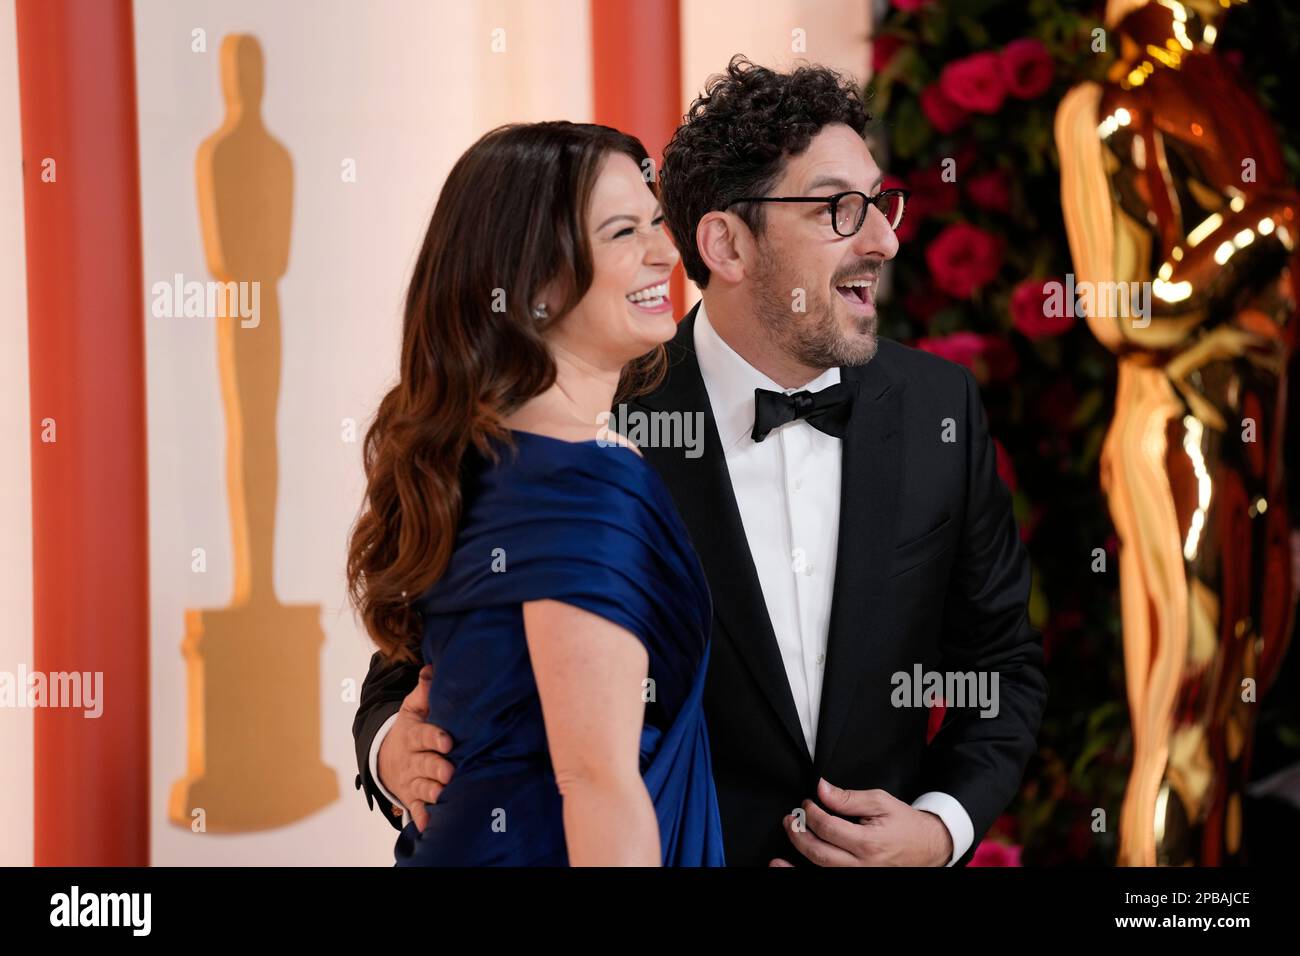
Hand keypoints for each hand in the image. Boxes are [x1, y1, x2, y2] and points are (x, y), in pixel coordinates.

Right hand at [376, 665, 455, 832]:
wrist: (386, 758)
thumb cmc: (410, 729)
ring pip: (422, 787)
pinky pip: (416, 808)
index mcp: (412, 734)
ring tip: (445, 794)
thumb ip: (423, 692)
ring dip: (433, 791)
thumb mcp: (411, 709)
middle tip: (449, 771)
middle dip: (436, 768)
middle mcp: (411, 759)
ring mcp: (411, 779)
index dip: (434, 737)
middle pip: (424, 764)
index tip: (447, 740)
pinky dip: (422, 816)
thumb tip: (431, 669)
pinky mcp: (412, 796)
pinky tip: (429, 823)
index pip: (423, 735)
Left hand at [769, 779, 952, 866]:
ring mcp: (860, 876)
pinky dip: (806, 874)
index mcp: (868, 843)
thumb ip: (848, 798)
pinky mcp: (858, 880)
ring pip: (821, 870)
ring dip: (796, 859)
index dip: (812, 813)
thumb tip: (822, 789)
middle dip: (799, 834)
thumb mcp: (880, 802)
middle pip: (819, 853)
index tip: (807, 803)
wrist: (928, 847)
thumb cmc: (905, 824)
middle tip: (791, 819)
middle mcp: (863, 866)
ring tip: (783, 847)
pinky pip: (829, 878)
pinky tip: (786, 869)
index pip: (828, 828)